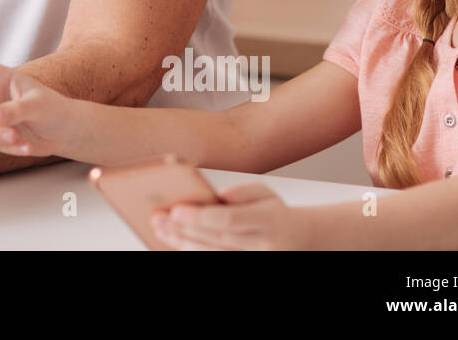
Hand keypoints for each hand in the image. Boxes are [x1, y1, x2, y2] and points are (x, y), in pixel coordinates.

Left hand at [149, 184, 312, 249]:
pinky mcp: (245, 265)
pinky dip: (192, 251)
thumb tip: (221, 194)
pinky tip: (174, 241)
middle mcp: (262, 245)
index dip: (201, 217)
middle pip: (216, 239)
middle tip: (159, 218)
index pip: (230, 220)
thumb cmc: (274, 212)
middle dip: (184, 230)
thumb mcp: (266, 193)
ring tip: (160, 229)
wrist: (298, 240)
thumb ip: (244, 191)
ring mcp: (254, 259)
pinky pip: (215, 261)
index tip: (176, 209)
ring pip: (213, 255)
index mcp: (269, 220)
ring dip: (182, 243)